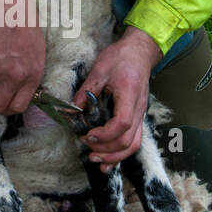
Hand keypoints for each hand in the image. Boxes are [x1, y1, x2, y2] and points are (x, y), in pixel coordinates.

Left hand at [73, 26, 161, 170]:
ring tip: (97, 159)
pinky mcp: (138, 117)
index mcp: (129, 95)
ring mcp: (141, 115)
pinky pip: (134, 141)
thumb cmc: (120, 58)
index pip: (122, 123)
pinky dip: (121, 153)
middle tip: (88, 149)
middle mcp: (139, 109)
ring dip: (115, 156)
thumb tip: (71, 110)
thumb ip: (85, 92)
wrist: (139, 52)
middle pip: (128, 141)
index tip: (88, 135)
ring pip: (134, 145)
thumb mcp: (99, 70)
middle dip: (107, 150)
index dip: (104, 134)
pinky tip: (108, 159)